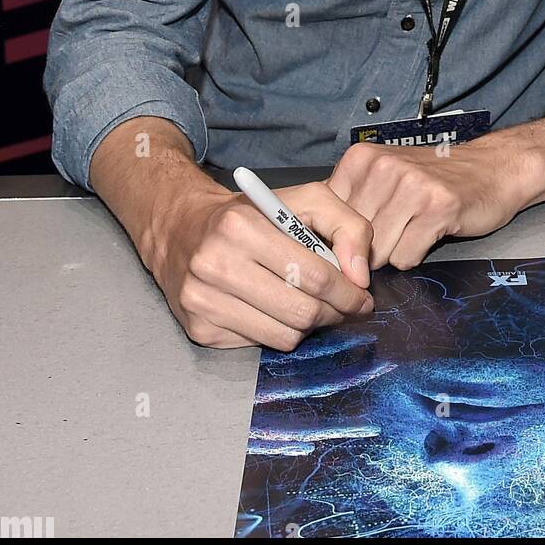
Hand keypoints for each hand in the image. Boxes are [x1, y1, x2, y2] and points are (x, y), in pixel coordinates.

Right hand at [149, 178, 374, 349]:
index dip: (347, 292)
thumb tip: (360, 276)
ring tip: (311, 305)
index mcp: (242, 226)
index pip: (313, 275)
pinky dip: (278, 331)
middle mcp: (216, 264)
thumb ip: (347, 226)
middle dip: (334, 313)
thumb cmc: (252, 215)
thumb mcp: (305, 199)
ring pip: (284, 337)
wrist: (183, 230)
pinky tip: (275, 310)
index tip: (362, 297)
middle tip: (344, 307)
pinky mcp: (199, 329)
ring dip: (308, 326)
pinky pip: (260, 346)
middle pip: (301, 311)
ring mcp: (203, 301)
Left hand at [326, 139, 532, 269]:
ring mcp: (410, 186)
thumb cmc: (435, 178)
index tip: (357, 240)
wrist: (493, 168)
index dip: (341, 238)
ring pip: (378, 253)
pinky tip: (430, 233)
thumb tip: (314, 238)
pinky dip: (416, 255)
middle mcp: (382, 168)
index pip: (329, 218)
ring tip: (414, 229)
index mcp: (361, 159)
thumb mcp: (383, 176)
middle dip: (369, 249)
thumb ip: (350, 200)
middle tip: (395, 232)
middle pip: (353, 240)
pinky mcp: (437, 208)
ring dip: (395, 252)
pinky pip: (406, 257)